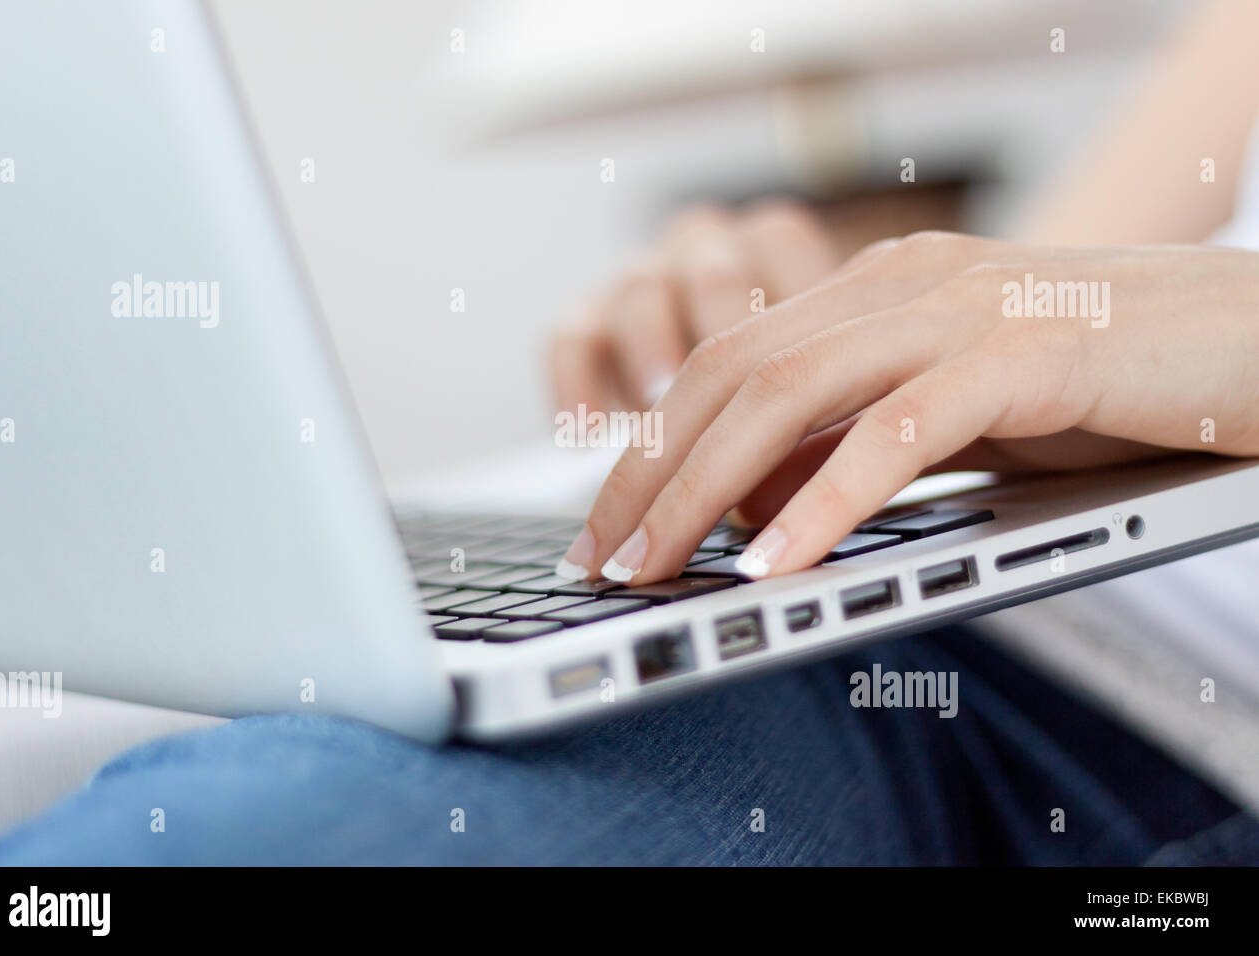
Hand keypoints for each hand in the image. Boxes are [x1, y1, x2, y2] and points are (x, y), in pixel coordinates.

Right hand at [547, 201, 839, 413]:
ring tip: (661, 407)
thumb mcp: (826, 379)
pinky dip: (576, 384)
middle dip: (721, 339)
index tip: (812, 369)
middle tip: (737, 401)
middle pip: (707, 274)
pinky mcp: (585, 321)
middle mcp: (701, 251)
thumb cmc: (796, 381)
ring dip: (652, 353)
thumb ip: (829, 409)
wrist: (697, 384)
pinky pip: (568, 339)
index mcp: (770, 244)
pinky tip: (586, 435)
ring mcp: (640, 282)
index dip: (792, 305)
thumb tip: (821, 484)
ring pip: (638, 294)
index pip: (779, 246)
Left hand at [557, 232, 1258, 583]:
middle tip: (600, 560)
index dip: (648, 443)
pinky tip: (782, 565)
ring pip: (789, 395)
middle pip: (729, 376)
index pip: (723, 361)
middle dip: (648, 475)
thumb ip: (856, 440)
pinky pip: (903, 432)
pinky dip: (830, 502)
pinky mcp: (1029, 353)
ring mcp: (960, 309)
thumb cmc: (1104, 380)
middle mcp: (900, 283)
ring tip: (656, 568)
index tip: (606, 523)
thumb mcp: (950, 416)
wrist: (1254, 336)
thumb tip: (755, 501)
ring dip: (706, 491)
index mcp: (874, 288)